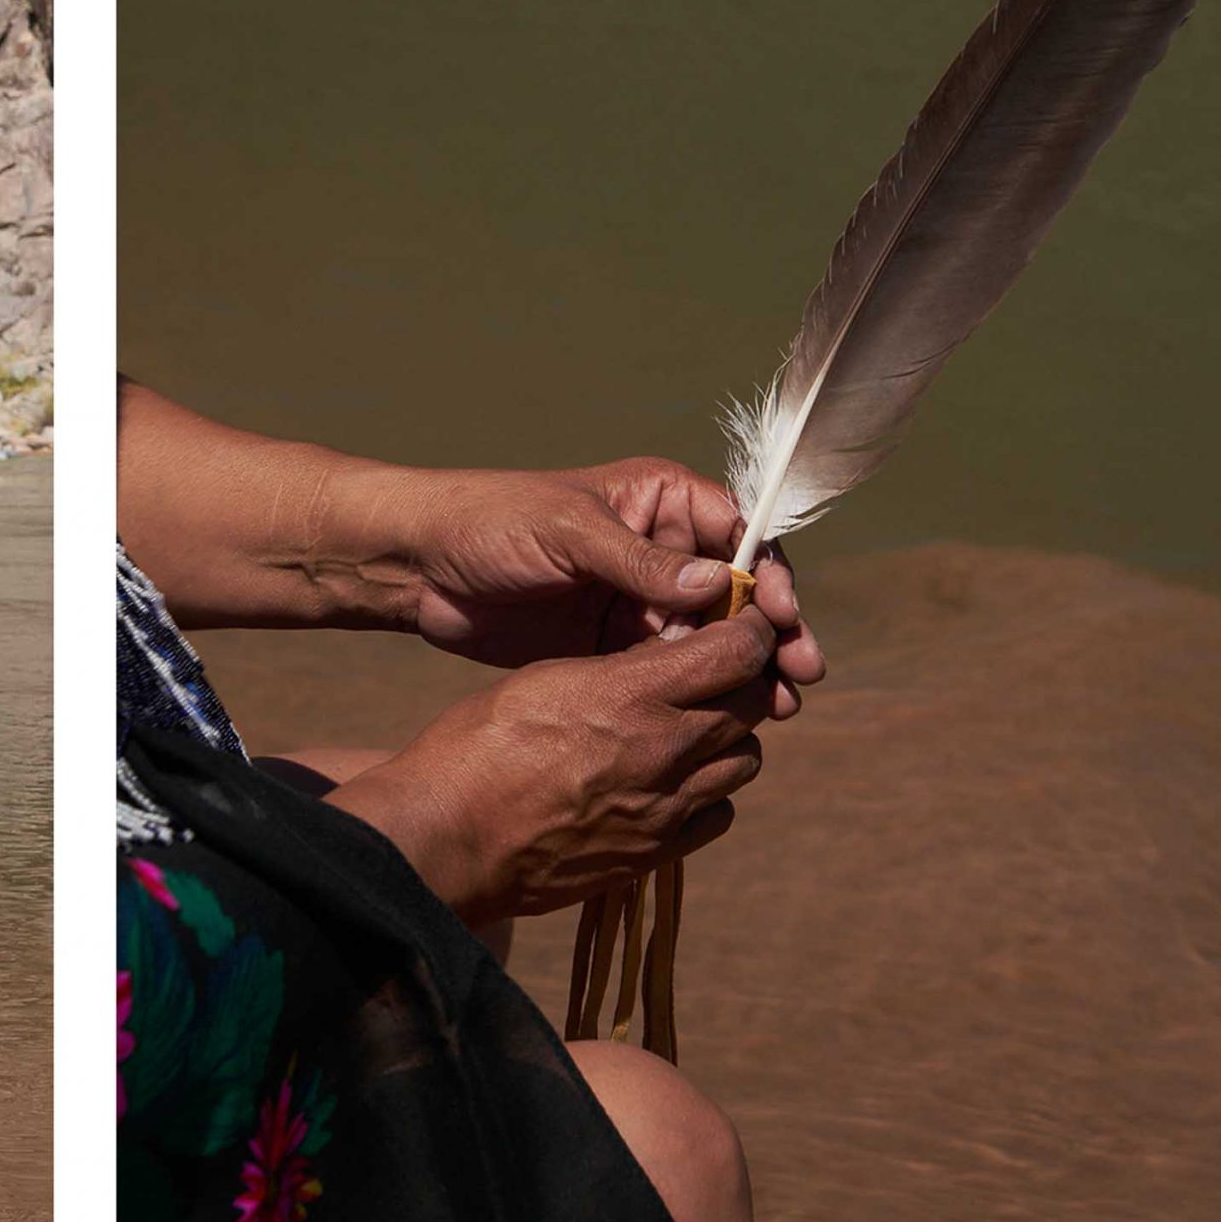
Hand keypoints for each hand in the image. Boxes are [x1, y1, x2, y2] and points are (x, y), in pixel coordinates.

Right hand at [326, 606, 781, 925]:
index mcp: (629, 694)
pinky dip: (708, 793)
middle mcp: (660, 750)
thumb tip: (666, 659)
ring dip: (728, 738)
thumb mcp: (543, 678)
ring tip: (689, 727)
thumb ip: (617, 670)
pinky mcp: (654, 852)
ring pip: (744, 761)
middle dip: (745, 680)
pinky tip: (670, 782)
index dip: (750, 632)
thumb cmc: (475, 746)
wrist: (447, 835)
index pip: (736, 654)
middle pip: (752, 706)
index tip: (741, 624)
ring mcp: (663, 808)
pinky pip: (718, 815)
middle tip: (720, 670)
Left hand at [408, 458, 825, 713]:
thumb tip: (720, 586)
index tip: (780, 617)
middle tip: (800, 674)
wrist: (420, 567)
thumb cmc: (491, 522)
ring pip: (711, 638)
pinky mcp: (615, 645)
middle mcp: (661, 549)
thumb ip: (640, 561)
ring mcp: (639, 599)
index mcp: (659, 500)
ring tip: (778, 709)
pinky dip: (699, 693)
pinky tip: (726, 722)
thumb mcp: (568, 531)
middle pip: (738, 593)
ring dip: (744, 670)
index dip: (767, 575)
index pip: (738, 533)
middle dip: (771, 632)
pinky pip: (670, 669)